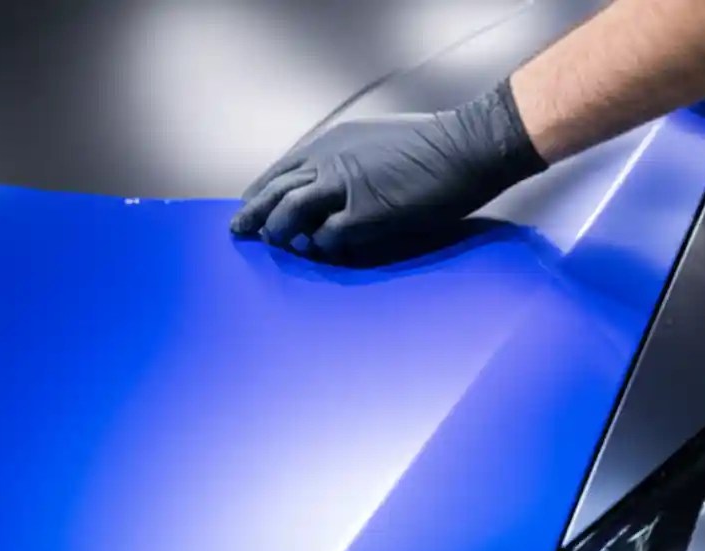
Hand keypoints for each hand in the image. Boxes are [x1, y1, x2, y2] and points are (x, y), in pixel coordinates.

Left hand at [231, 81, 545, 261]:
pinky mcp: (363, 215)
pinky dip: (320, 248)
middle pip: (275, 191)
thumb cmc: (434, 145)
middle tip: (239, 231)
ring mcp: (344, 188)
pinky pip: (326, 239)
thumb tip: (338, 190)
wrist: (466, 147)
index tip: (251, 207)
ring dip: (279, 232)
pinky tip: (323, 253)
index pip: (282, 170)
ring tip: (277, 246)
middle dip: (254, 214)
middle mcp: (330, 162)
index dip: (262, 192)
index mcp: (333, 143)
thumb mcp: (378, 142)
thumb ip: (350, 163)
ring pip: (289, 214)